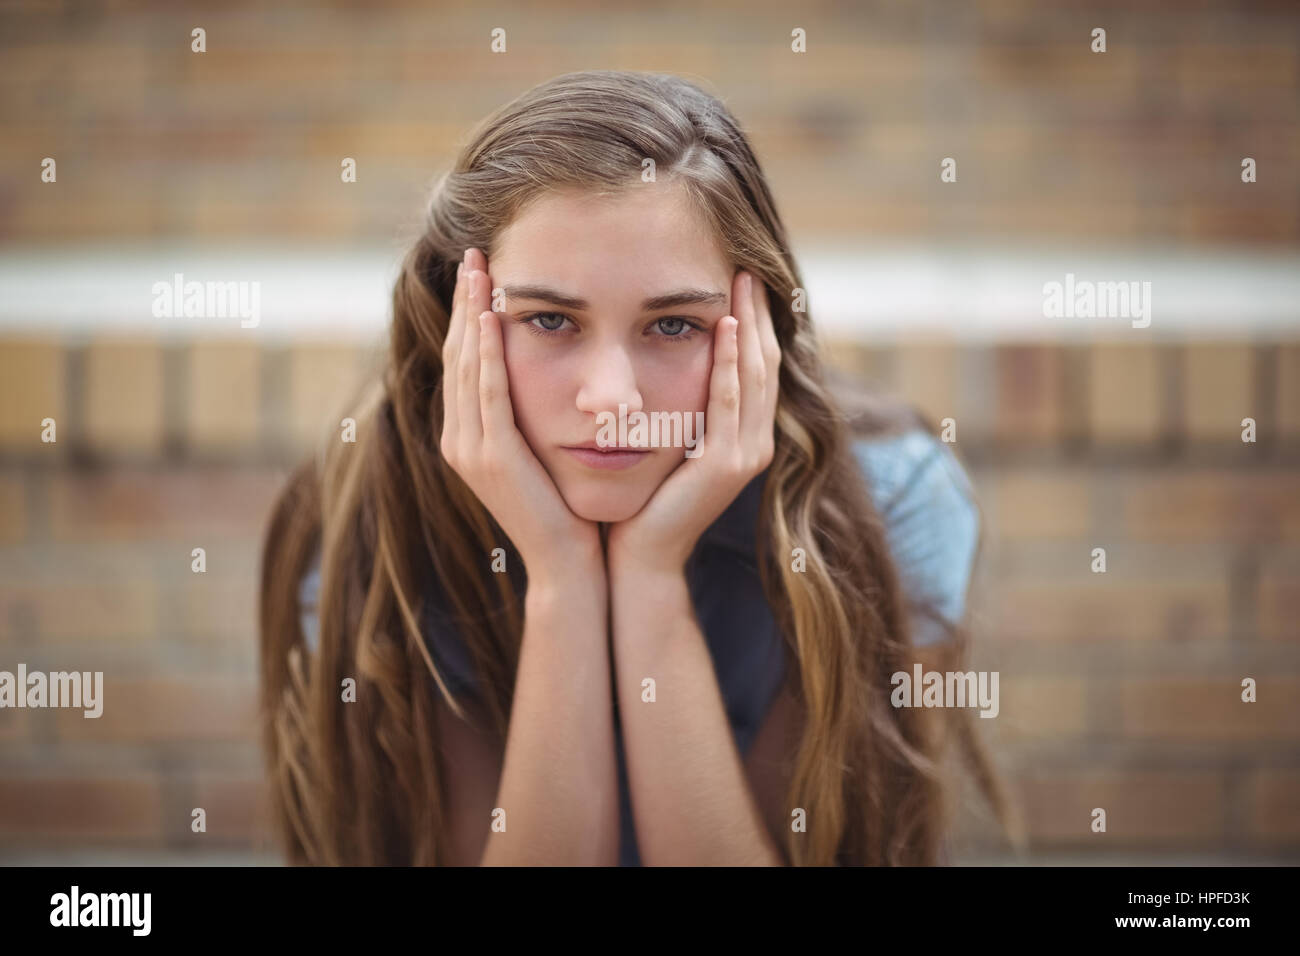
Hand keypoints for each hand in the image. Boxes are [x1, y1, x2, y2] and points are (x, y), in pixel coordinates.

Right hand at [440, 247, 603, 578]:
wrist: (570, 563)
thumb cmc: (566, 509)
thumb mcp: (542, 454)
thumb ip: (532, 416)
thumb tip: (548, 373)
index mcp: (468, 438)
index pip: (465, 363)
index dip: (469, 316)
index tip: (480, 273)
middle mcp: (459, 440)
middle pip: (459, 356)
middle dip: (466, 303)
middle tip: (474, 254)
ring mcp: (470, 450)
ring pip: (468, 367)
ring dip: (473, 314)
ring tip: (480, 270)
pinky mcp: (493, 458)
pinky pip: (488, 392)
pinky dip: (489, 352)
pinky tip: (495, 317)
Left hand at [606, 270, 780, 575]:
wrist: (638, 555)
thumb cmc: (643, 498)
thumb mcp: (667, 442)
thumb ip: (679, 406)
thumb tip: (665, 358)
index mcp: (743, 437)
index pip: (756, 367)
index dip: (754, 322)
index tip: (740, 279)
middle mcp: (754, 443)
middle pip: (764, 363)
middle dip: (758, 313)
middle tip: (748, 267)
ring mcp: (745, 454)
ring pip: (754, 375)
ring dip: (749, 325)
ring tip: (741, 282)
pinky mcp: (725, 464)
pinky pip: (730, 399)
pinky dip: (729, 361)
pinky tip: (724, 326)